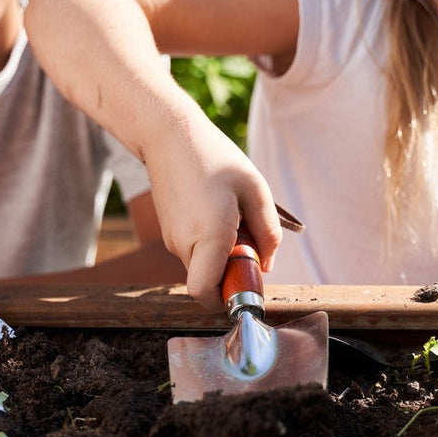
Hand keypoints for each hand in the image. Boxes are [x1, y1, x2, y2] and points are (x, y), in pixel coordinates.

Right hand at [143, 125, 280, 310]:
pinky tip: (215, 211)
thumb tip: (267, 264)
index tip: (246, 282)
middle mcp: (185, 244)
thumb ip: (268, 232)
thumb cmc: (214, 158)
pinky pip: (194, 251)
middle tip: (247, 240)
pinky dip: (209, 243)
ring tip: (231, 216)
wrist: (169, 137)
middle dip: (231, 272)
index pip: (205, 293)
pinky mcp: (169, 232)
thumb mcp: (255, 190)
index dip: (225, 299)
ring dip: (221, 255)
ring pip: (202, 266)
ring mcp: (172, 240)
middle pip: (208, 281)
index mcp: (209, 236)